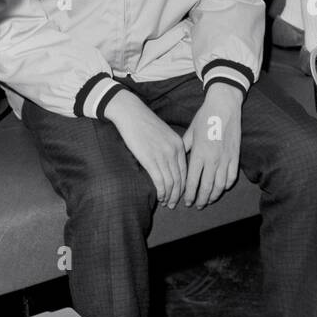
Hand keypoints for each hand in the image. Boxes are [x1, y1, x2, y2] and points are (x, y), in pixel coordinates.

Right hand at [105, 91, 186, 208]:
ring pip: (171, 183)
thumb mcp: (164, 134)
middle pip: (180, 179)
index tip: (179, 194)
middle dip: (177, 194)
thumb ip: (170, 148)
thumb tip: (170, 166)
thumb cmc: (144, 123)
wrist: (131, 113)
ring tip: (166, 203)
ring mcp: (163, 155)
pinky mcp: (150, 160)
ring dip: (169, 196)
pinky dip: (161, 192)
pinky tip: (159, 196)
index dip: (183, 186)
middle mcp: (174, 151)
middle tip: (173, 204)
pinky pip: (160, 181)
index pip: (185, 171)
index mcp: (179, 144)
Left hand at [182, 85, 242, 207]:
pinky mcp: (235, 156)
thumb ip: (184, 148)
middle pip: (207, 188)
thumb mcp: (190, 131)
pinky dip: (226, 186)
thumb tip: (178, 160)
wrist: (224, 106)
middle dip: (200, 200)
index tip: (185, 202)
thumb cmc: (204, 117)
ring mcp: (225, 159)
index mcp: (199, 154)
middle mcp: (212, 160)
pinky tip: (222, 188)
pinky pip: (232, 177)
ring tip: (208, 201)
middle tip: (196, 206)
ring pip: (220, 186)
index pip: (193, 182)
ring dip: (214, 196)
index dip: (189, 194)